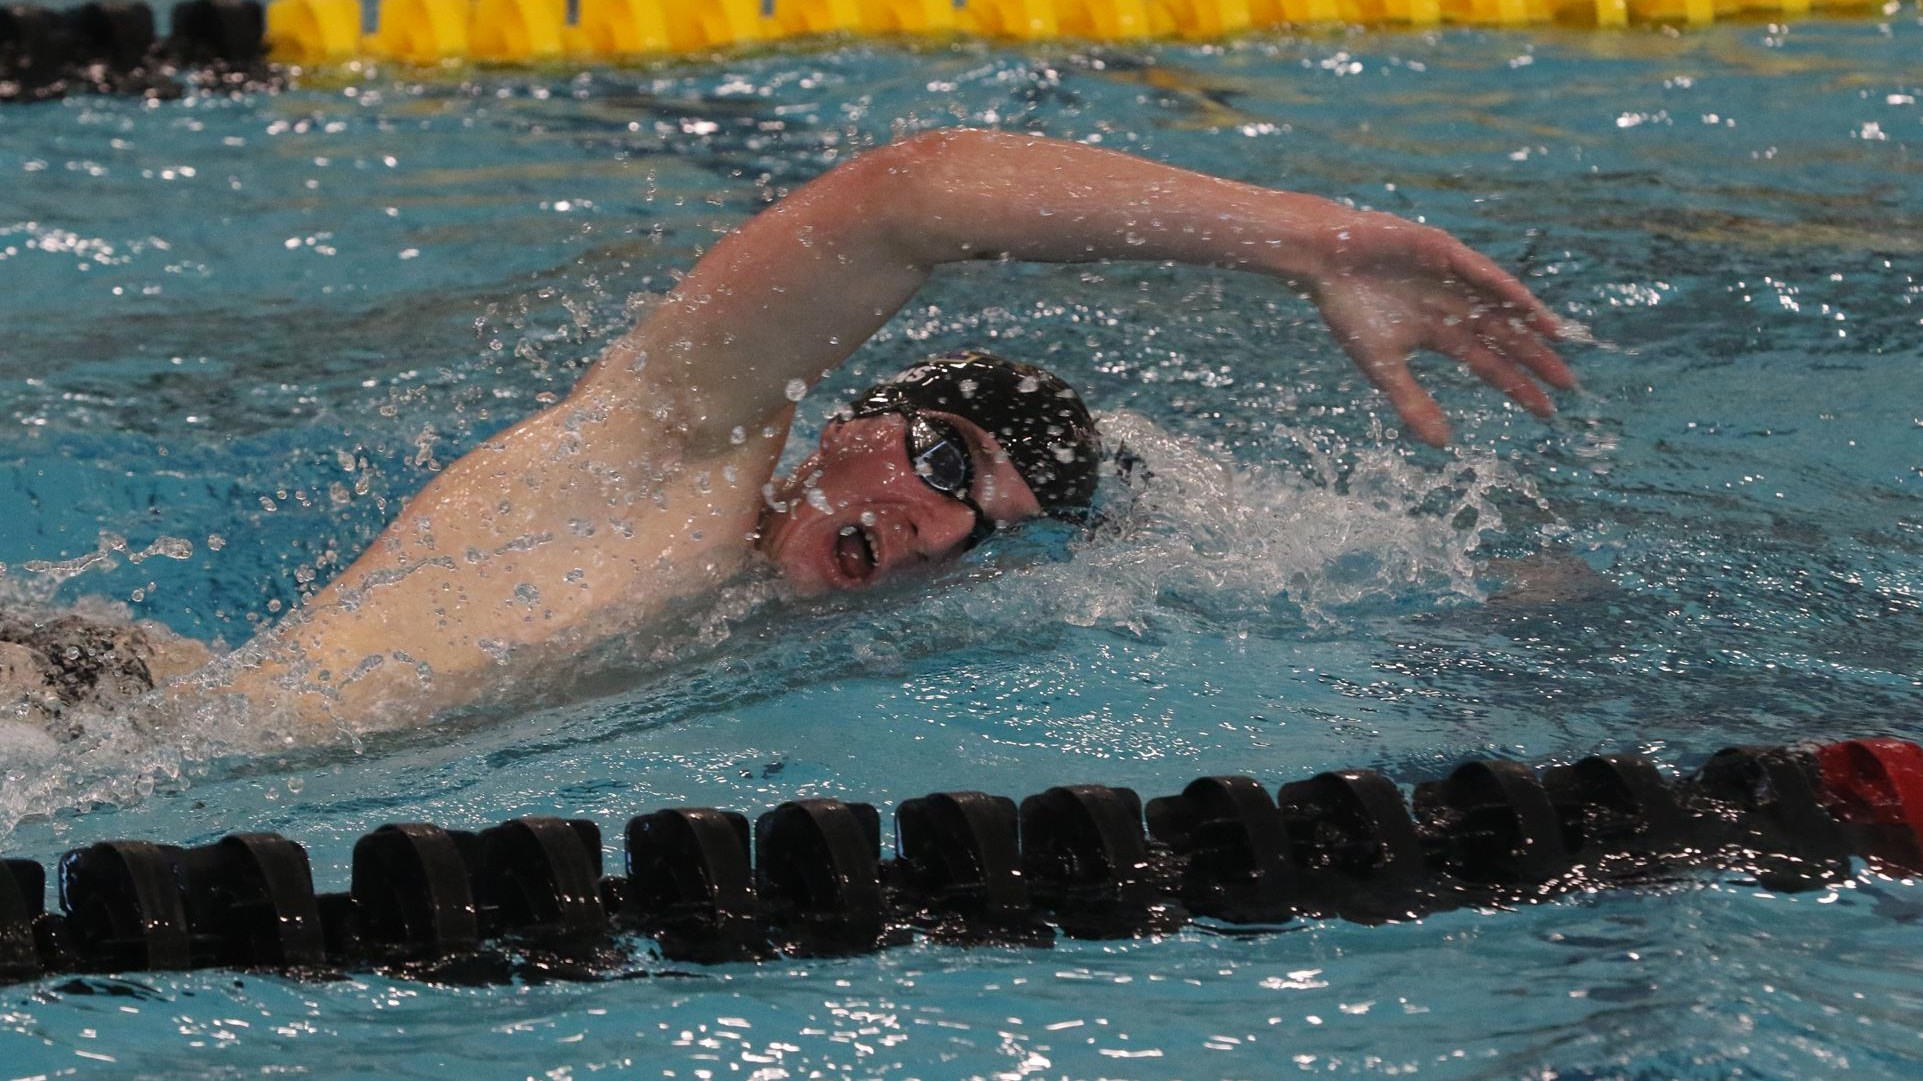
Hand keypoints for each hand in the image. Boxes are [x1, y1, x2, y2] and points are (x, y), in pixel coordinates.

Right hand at [1307, 211, 1573, 446]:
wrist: (1325, 262)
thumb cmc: (1348, 310)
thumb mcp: (1381, 365)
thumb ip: (1411, 402)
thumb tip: (1441, 445)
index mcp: (1440, 335)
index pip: (1489, 364)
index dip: (1517, 386)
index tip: (1547, 412)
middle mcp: (1455, 308)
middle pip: (1505, 338)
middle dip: (1536, 361)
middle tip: (1569, 386)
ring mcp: (1454, 280)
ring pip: (1502, 306)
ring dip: (1531, 322)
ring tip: (1560, 341)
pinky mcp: (1445, 253)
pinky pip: (1483, 274)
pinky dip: (1506, 290)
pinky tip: (1529, 307)